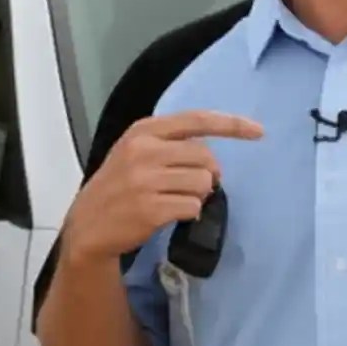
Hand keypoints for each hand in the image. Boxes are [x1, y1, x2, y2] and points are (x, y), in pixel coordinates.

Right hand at [60, 110, 262, 265]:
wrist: (87, 225)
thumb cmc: (119, 185)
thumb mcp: (135, 152)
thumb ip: (170, 144)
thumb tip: (211, 154)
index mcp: (143, 131)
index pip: (197, 120)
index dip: (232, 125)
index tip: (259, 131)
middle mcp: (144, 151)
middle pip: (206, 157)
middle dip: (209, 174)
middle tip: (192, 186)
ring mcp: (146, 180)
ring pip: (203, 183)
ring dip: (198, 195)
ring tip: (175, 200)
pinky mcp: (151, 209)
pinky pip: (194, 207)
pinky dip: (190, 213)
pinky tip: (169, 214)